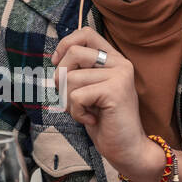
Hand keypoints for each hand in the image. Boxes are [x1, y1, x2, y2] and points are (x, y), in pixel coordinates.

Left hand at [50, 26, 151, 177]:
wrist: (126, 148)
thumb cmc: (105, 121)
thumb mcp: (89, 90)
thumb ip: (79, 71)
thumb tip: (55, 60)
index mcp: (114, 59)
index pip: (85, 33)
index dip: (65, 45)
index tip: (57, 63)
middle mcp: (120, 63)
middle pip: (73, 53)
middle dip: (61, 78)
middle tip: (71, 98)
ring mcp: (120, 75)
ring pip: (71, 78)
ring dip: (69, 101)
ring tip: (85, 112)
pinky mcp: (115, 91)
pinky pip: (76, 96)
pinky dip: (76, 113)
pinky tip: (91, 119)